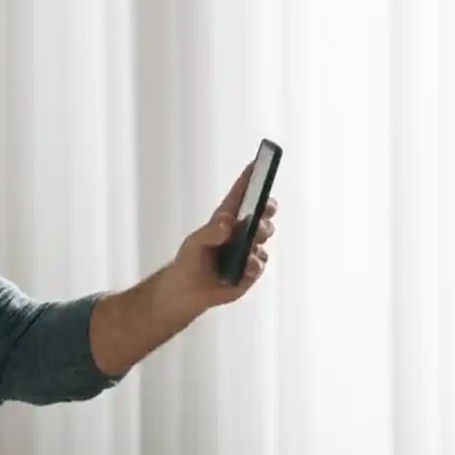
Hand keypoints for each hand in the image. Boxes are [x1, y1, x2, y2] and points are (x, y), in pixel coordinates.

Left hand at [166, 162, 278, 313]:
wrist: (188, 291)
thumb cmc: (190, 260)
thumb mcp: (194, 243)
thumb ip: (210, 232)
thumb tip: (228, 223)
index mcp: (227, 218)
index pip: (241, 194)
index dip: (251, 177)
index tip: (259, 162)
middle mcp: (242, 231)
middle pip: (263, 212)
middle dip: (267, 207)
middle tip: (264, 207)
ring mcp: (249, 250)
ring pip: (265, 236)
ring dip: (261, 234)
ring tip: (253, 238)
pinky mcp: (251, 271)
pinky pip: (259, 263)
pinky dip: (254, 263)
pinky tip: (247, 264)